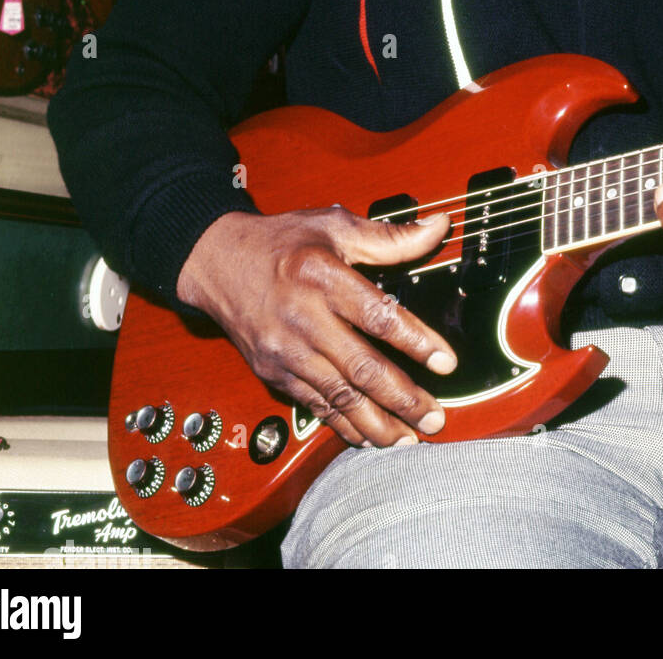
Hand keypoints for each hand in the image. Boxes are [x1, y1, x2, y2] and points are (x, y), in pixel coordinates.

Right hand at [176, 206, 456, 448]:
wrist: (216, 262)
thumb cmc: (281, 241)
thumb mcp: (334, 225)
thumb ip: (389, 236)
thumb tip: (437, 228)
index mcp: (321, 277)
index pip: (377, 315)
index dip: (416, 341)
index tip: (446, 363)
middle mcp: (302, 318)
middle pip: (360, 367)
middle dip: (402, 398)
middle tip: (435, 419)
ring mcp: (284, 351)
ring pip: (337, 396)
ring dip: (376, 422)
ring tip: (409, 438)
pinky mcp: (272, 372)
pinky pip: (313, 405)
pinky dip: (342, 425)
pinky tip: (367, 437)